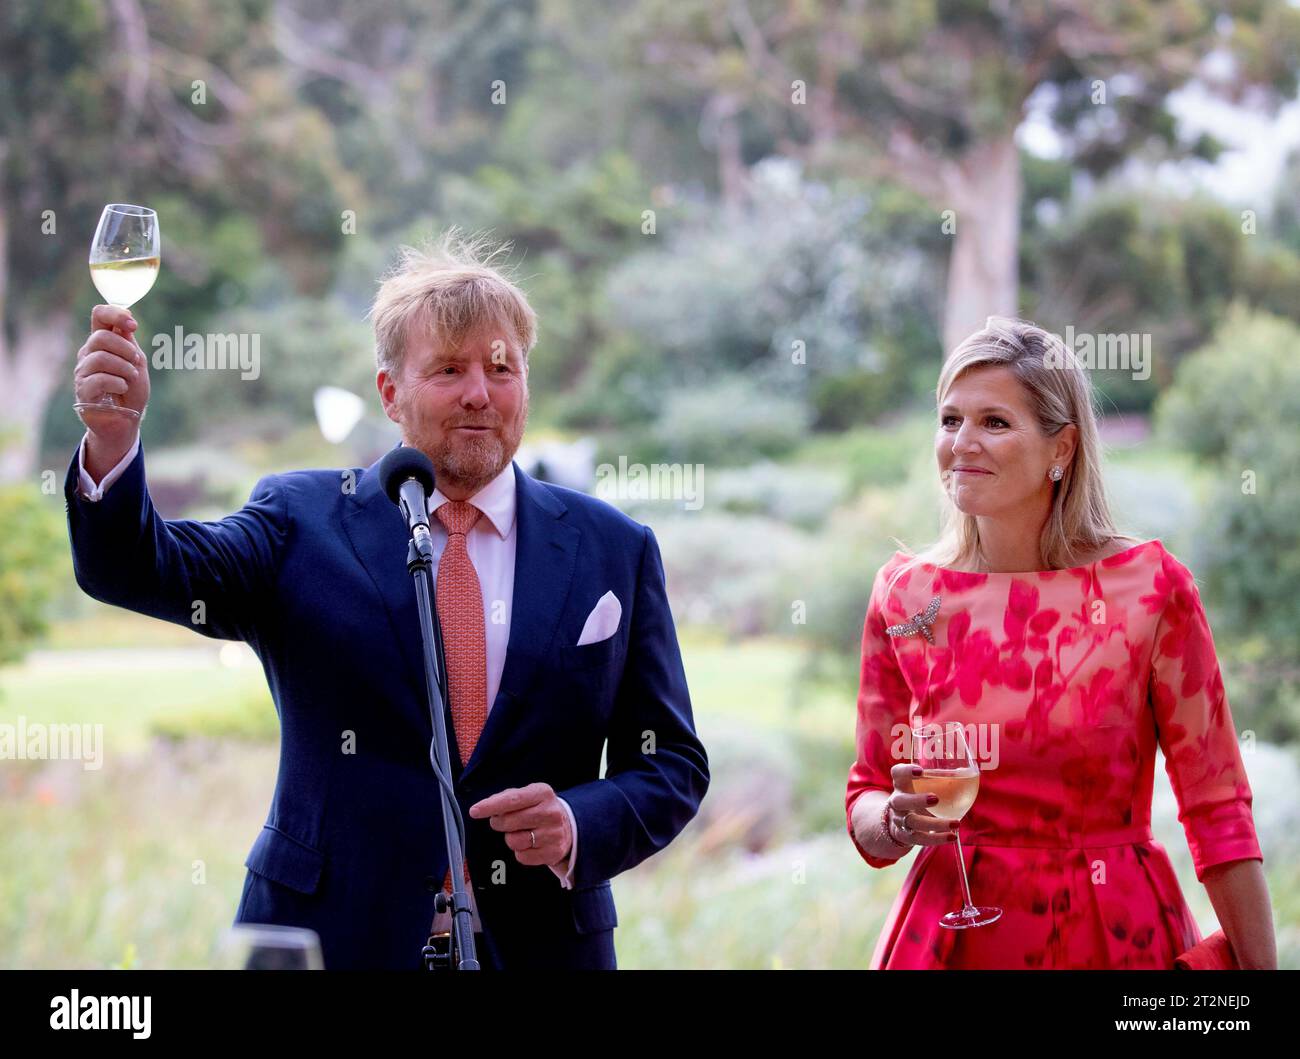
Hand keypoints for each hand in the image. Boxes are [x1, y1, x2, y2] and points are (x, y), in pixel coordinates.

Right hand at [75, 304, 149, 452]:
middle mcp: (88, 353)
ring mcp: (83, 372)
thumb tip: (126, 320)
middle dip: (125, 349)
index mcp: (102, 343)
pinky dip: (118, 383)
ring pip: (100, 358)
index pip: (99, 315)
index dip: (114, 314)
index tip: (132, 325)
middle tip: (136, 363)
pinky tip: (122, 389)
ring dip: (124, 368)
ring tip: (130, 378)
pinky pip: (99, 379)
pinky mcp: (82, 391)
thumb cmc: (131, 390)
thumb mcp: (137, 363)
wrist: (126, 420)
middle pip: (101, 337)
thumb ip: (130, 342)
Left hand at [469, 782, 572, 867]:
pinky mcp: (552, 852)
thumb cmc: (540, 808)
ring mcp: (553, 834)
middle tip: (503, 821)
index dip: (491, 806)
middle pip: (509, 822)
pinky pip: (522, 856)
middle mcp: (550, 812)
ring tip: (521, 832)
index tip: (474, 811)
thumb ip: (507, 797)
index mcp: (542, 793)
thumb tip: (484, 807)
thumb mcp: (529, 795)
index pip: (513, 799)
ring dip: (510, 838)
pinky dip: (520, 851)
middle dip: (499, 823)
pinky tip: (530, 844)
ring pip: (514, 841)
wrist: (569, 826)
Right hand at [884, 763, 960, 848]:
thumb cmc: (916, 799)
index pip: (897, 773)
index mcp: (901, 785)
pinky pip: (920, 838)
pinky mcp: (905, 836)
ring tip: (956, 823)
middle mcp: (897, 802)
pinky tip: (952, 836)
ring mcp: (899, 820)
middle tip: (935, 798)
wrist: (898, 824)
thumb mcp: (921, 787)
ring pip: (913, 822)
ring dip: (935, 824)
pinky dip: (937, 838)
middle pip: (900, 801)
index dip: (906, 771)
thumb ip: (939, 780)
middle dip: (917, 800)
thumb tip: (963, 771)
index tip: (921, 770)